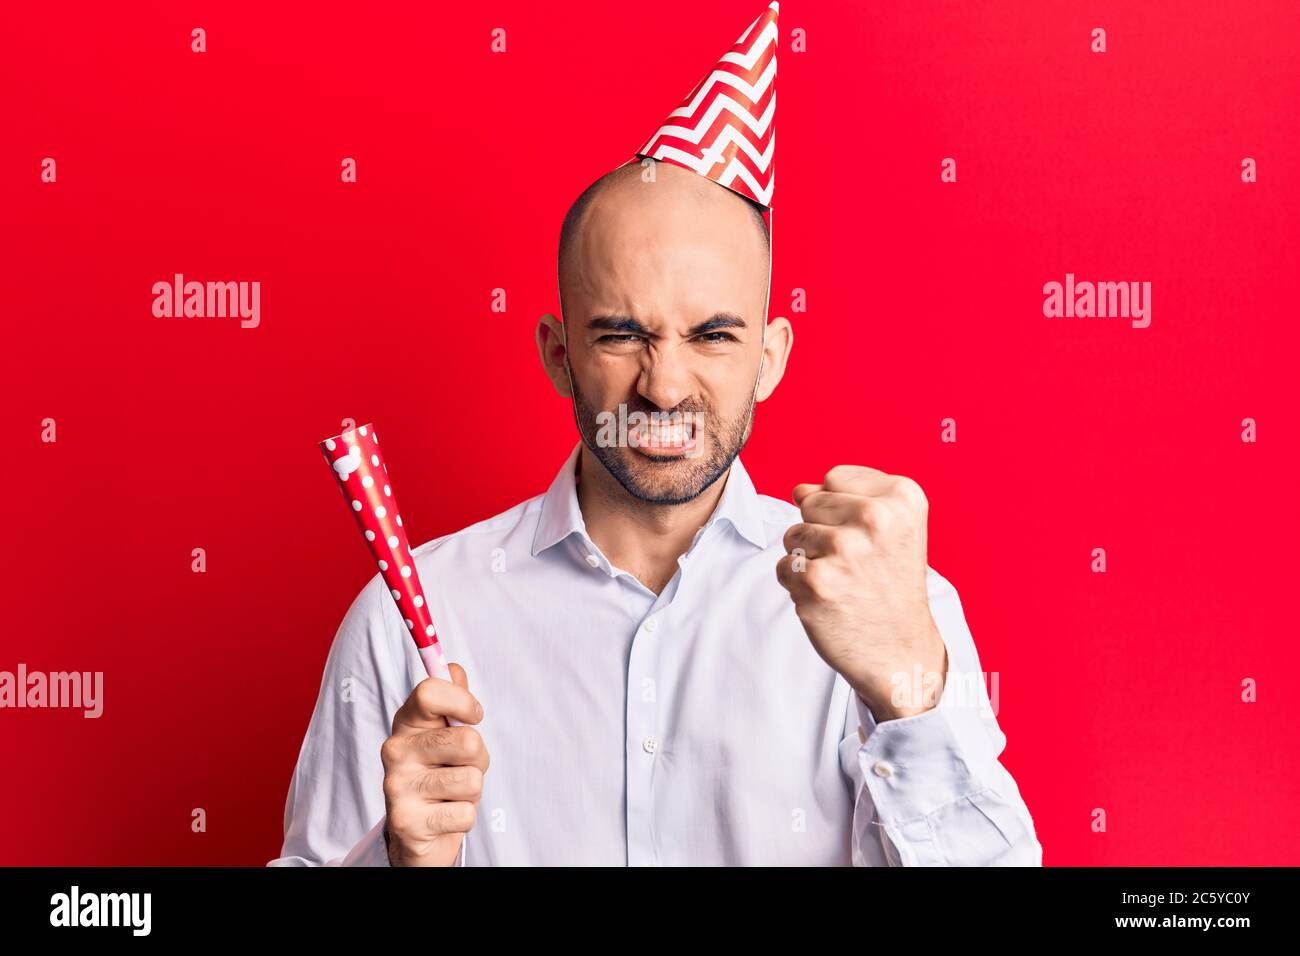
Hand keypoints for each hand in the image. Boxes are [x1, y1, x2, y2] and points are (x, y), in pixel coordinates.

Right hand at [380, 663, 488, 865]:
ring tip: (451, 793)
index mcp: (406, 722)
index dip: (463, 701)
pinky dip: (464, 818)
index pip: (430, 691)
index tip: (474, 716)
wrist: (417, 832)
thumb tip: (454, 669)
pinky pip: (465, 814)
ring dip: (472, 791)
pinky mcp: (407, 822)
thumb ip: (452, 698)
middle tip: (461, 767)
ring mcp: (397, 787)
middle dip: (479, 758)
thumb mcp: (445, 732)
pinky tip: (444, 816)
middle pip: (468, 740)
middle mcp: (395, 750)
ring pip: (472, 780)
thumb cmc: (439, 773)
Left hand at [776, 465, 947, 721]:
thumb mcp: (893, 529)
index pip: (833, 478)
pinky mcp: (818, 581)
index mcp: (901, 497)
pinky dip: (798, 585)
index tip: (869, 538)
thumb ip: (846, 497)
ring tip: (844, 581)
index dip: (841, 509)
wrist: (901, 651)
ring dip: (808, 559)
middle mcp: (876, 517)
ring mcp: (845, 549)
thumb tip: (798, 490)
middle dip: (821, 530)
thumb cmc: (891, 584)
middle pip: (809, 502)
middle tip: (856, 564)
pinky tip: (830, 599)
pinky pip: (784, 566)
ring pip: (792, 534)